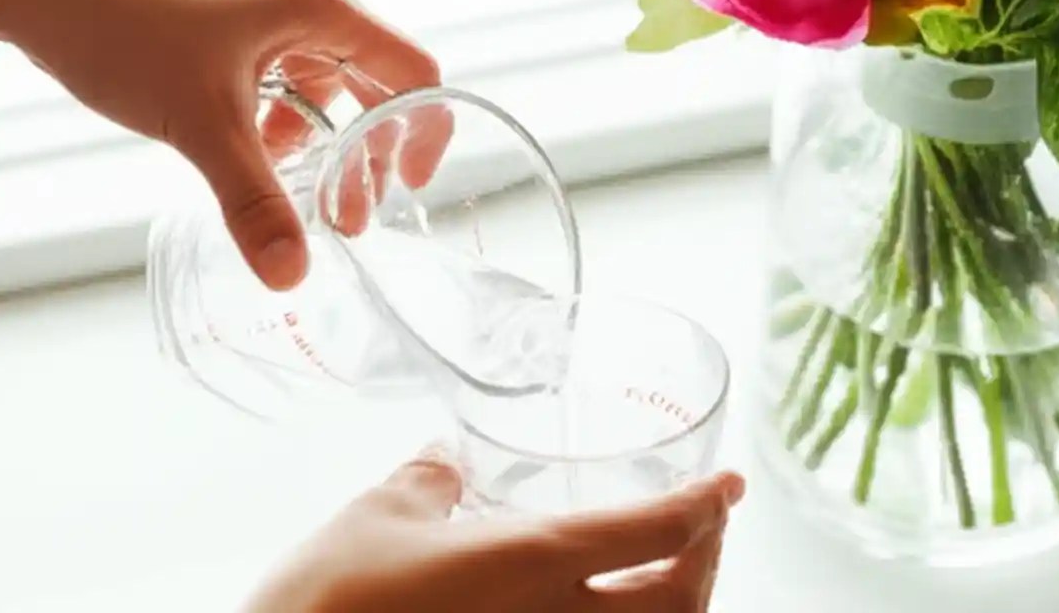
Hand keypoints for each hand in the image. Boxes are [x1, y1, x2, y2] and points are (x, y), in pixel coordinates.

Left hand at [0, 0, 441, 289]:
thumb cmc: (117, 21)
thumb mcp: (200, 125)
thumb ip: (254, 203)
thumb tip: (291, 274)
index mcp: (319, 6)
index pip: (413, 71)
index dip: (424, 132)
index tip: (408, 187)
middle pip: (373, 81)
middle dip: (366, 153)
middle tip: (348, 216)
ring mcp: (268, 1)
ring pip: (324, 81)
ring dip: (319, 142)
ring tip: (299, 195)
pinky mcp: (234, 12)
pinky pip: (283, 72)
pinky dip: (280, 119)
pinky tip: (253, 154)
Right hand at [245, 450, 744, 612]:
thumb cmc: (329, 602)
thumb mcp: (379, 517)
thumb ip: (429, 480)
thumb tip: (448, 460)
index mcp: (537, 564)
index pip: (658, 531)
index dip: (705, 505)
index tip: (728, 486)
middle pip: (682, 603)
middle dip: (707, 560)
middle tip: (704, 525)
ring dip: (673, 605)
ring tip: (662, 571)